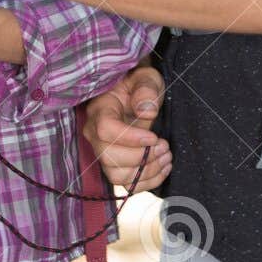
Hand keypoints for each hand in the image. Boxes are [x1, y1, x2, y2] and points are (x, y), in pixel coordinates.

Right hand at [83, 65, 169, 191]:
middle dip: (141, 157)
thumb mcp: (146, 77)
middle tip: (164, 146)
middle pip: (108, 157)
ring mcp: (103, 151)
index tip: (154, 137)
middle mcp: (95, 133)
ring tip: (166, 156)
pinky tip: (164, 167)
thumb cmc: (140, 85)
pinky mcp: (115, 165)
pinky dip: (148, 182)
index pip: (105, 129)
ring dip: (146, 171)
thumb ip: (146, 89)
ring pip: (116, 175)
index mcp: (100, 109)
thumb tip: (147, 112)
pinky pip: (126, 184)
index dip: (130, 138)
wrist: (137, 95)